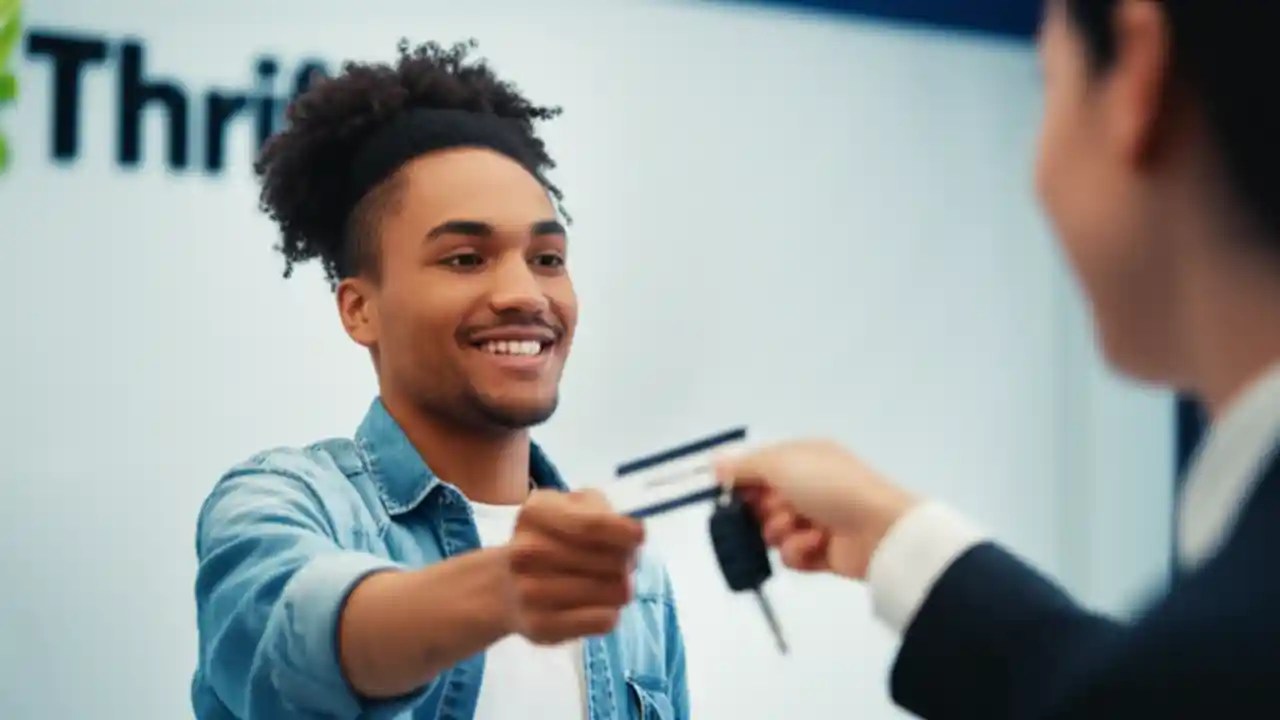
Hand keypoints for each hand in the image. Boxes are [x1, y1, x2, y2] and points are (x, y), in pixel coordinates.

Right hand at [504, 489, 643, 644]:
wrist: (506, 587)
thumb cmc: (552, 540)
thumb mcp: (573, 508)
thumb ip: (603, 513)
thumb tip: (635, 534)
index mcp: (536, 513)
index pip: (593, 526)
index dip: (625, 532)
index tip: (640, 536)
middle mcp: (526, 552)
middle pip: (611, 560)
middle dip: (627, 561)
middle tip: (620, 562)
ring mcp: (530, 592)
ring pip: (614, 591)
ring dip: (621, 587)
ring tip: (606, 582)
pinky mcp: (540, 627)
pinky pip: (604, 621)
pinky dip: (611, 612)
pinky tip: (597, 604)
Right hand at [715, 439, 919, 579]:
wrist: (879, 529)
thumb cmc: (829, 486)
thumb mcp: (781, 463)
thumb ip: (744, 465)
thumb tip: (715, 463)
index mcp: (802, 459)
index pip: (758, 470)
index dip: (742, 483)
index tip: (729, 494)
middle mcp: (808, 487)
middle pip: (761, 504)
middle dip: (762, 510)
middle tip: (776, 509)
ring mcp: (816, 521)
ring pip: (772, 532)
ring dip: (780, 531)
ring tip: (800, 528)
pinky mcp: (822, 553)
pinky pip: (791, 556)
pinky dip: (799, 551)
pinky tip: (815, 545)